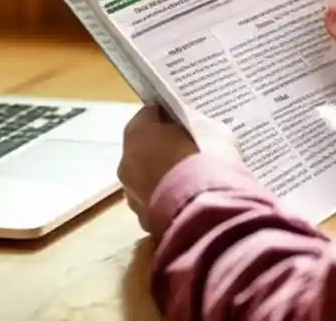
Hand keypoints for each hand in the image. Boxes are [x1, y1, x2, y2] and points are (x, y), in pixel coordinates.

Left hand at [118, 106, 238, 231]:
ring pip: (148, 179)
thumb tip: (192, 124)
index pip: (150, 114)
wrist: (207, 209)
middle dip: (165, 148)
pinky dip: (169, 201)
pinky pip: (157, 204)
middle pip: (145, 148)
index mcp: (137, 132)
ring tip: (194, 181)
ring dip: (165, 178)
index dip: (170, 116)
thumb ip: (195, 124)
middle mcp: (126, 162)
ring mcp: (132, 194)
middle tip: (192, 150)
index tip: (187, 122)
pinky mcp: (144, 221)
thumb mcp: (209, 128)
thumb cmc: (207, 158)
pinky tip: (190, 202)